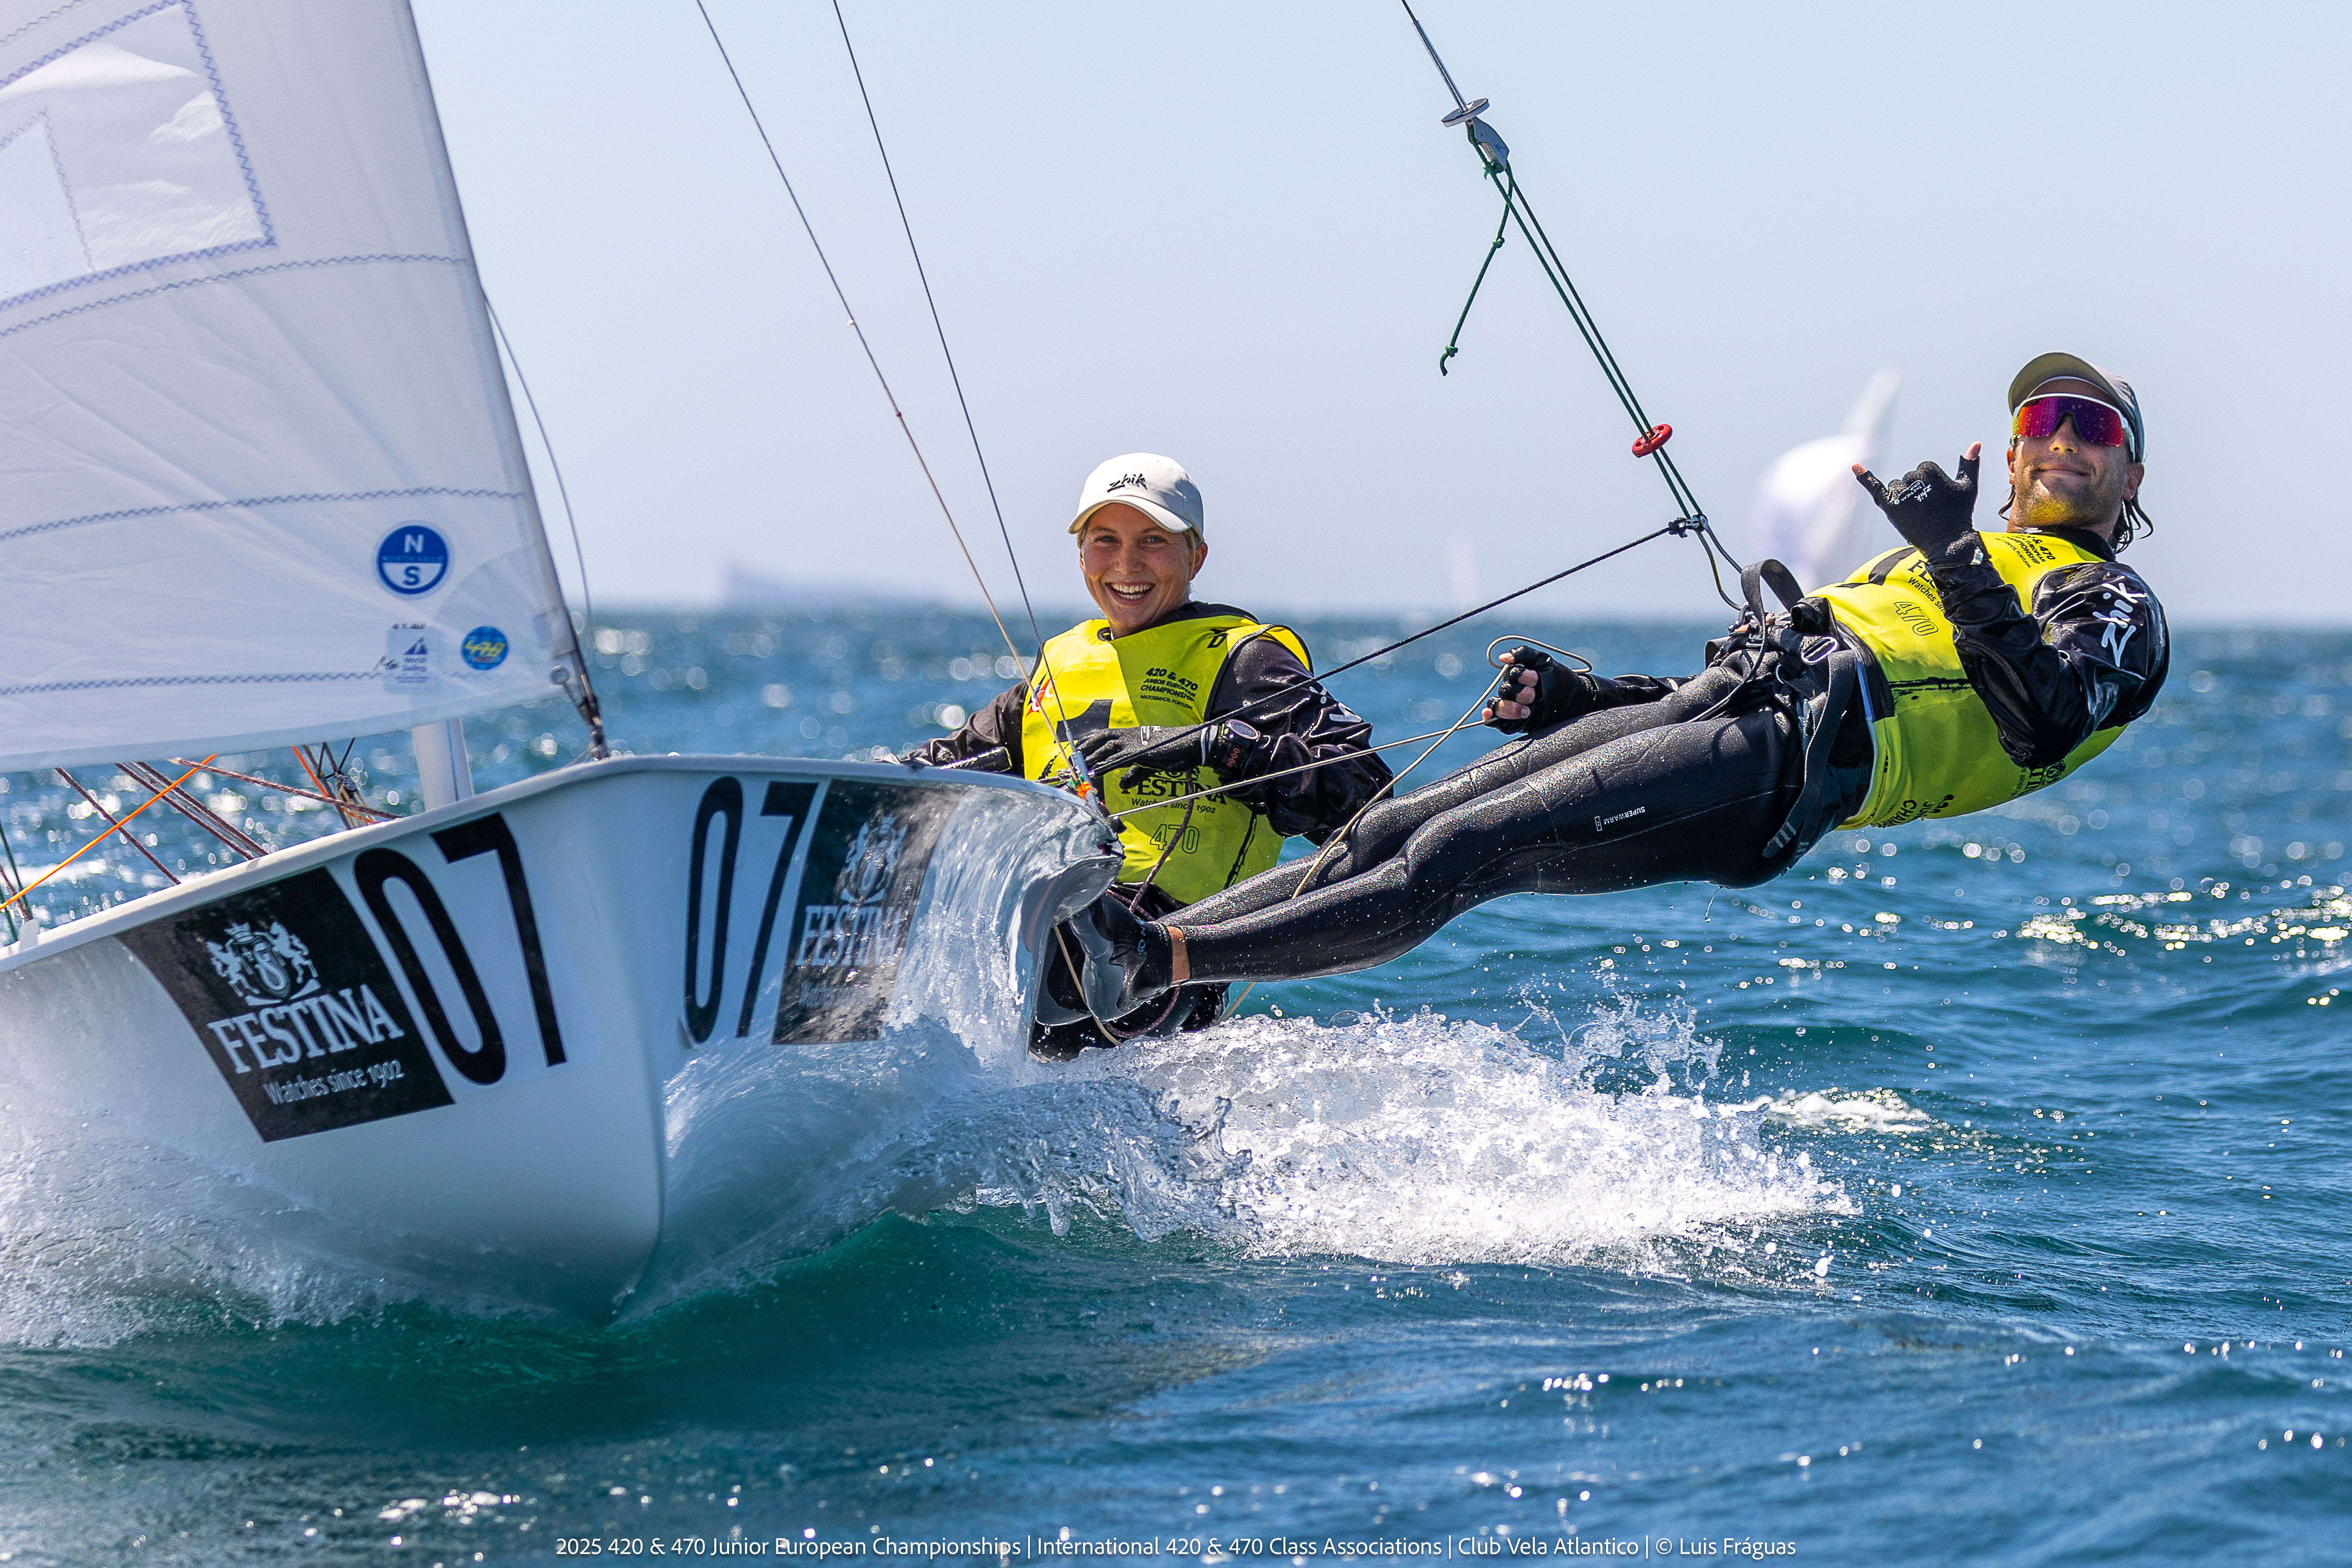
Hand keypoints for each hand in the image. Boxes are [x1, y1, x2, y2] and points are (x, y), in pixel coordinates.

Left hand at [1071, 719, 1263, 784]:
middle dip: (1083, 750)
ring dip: (1089, 759)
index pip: (1104, 735)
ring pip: (1105, 749)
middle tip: (1069, 760)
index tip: (1075, 749)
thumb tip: (1123, 785)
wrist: (1190, 744)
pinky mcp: (1140, 752)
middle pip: (1099, 740)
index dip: (1088, 741)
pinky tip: (1093, 772)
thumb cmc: (1171, 752)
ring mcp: (1134, 743)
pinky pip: (1117, 760)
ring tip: (1075, 769)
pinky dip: (1103, 766)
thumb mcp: (1148, 764)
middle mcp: (1129, 735)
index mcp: (1130, 734)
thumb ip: (1133, 773)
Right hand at [1481, 646, 1597, 732]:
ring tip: (1528, 711)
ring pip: (1498, 706)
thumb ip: (1524, 654)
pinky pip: (1495, 721)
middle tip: (1535, 695)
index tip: (1535, 679)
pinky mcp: (1515, 723)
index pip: (1509, 676)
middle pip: (1504, 691)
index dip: (1520, 676)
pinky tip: (1489, 715)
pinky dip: (1490, 717)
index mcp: (1519, 677)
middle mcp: (1514, 691)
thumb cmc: (1562, 680)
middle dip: (1521, 693)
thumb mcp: (1545, 662)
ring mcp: (1514, 707)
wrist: (1577, 701)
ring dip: (1511, 707)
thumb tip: (1502, 658)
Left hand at [1852, 443, 1982, 558]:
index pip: (1924, 468)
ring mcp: (1899, 493)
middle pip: (1910, 477)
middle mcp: (1912, 478)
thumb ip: (1969, 464)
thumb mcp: (1968, 486)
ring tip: (1918, 512)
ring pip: (1896, 486)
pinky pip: (1874, 487)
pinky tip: (1854, 466)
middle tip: (1930, 508)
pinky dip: (1864, 477)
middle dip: (1918, 490)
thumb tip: (1976, 443)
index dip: (1932, 484)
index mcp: (1930, 470)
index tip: (1939, 497)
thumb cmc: (1960, 514)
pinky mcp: (1889, 506)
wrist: (1947, 543)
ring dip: (1904, 496)